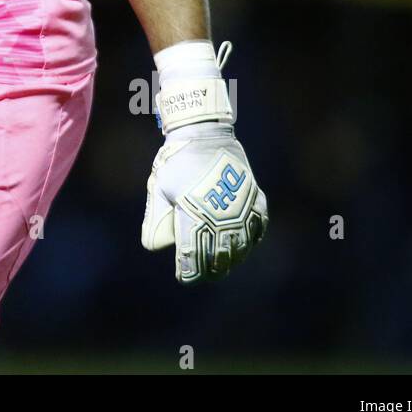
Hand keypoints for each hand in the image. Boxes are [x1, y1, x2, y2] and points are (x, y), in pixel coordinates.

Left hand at [141, 121, 267, 283]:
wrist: (205, 133)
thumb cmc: (177, 162)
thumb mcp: (159, 189)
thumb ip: (156, 220)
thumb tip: (154, 247)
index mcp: (195, 214)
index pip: (192, 255)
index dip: (188, 271)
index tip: (184, 278)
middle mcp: (222, 216)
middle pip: (218, 256)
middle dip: (209, 270)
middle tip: (202, 275)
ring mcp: (242, 208)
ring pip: (240, 247)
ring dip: (230, 260)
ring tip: (221, 267)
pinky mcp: (256, 199)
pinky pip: (258, 229)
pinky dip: (250, 241)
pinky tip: (242, 247)